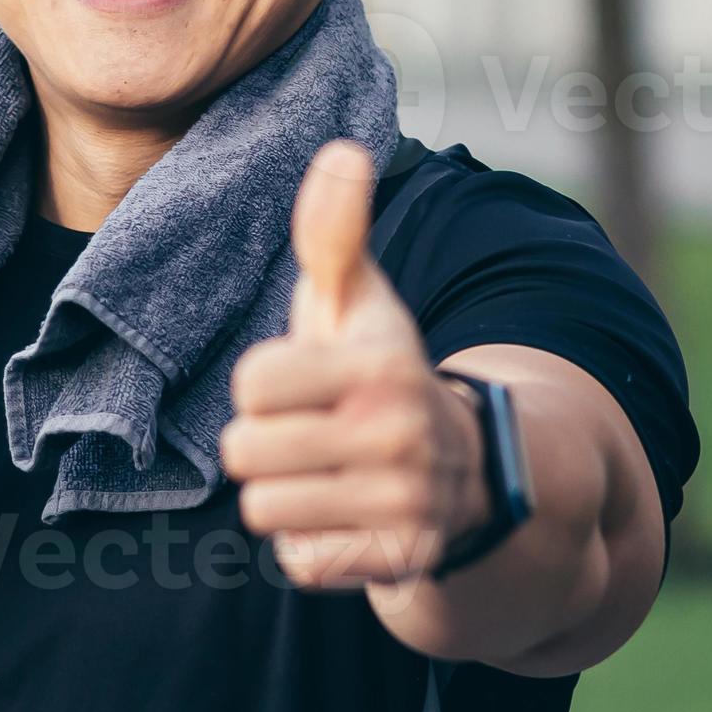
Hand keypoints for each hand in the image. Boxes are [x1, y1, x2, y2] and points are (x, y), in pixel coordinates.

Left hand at [224, 142, 483, 589]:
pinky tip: (344, 516)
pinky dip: (309, 545)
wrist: (468, 473)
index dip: (263, 384)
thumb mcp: (361, 302)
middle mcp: (400, 438)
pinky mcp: (396, 561)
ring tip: (326, 474)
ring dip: (282, 496)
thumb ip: (333, 234)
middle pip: (244, 453)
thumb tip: (342, 150)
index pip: (250, 384)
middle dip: (265, 444)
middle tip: (311, 434)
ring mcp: (403, 506)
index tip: (304, 382)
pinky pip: (296, 562)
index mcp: (382, 368)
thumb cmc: (380, 375)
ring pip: (263, 511)